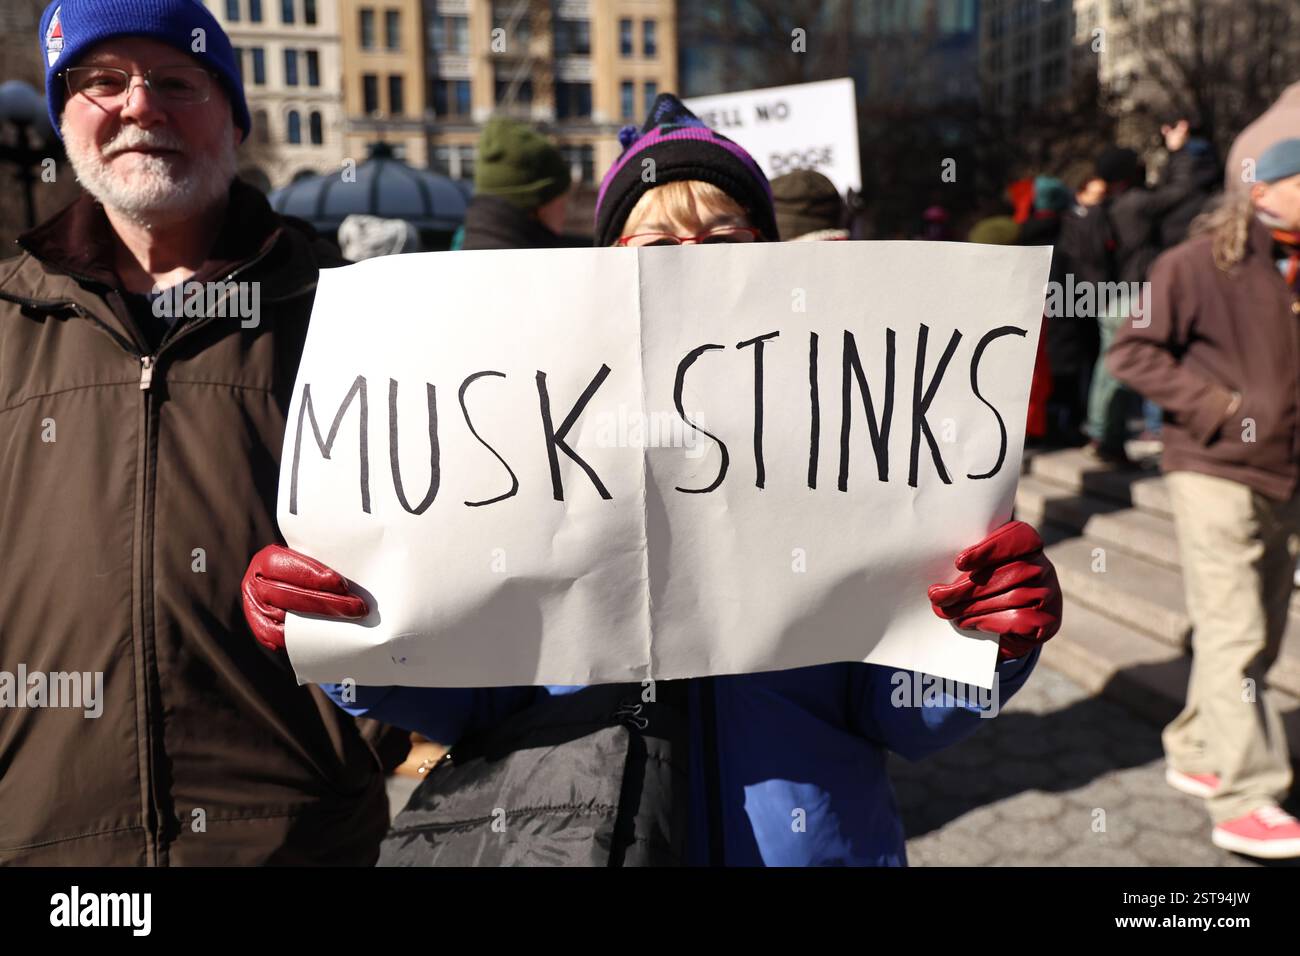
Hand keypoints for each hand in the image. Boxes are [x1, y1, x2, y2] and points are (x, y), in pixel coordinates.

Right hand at [241, 545, 368, 651]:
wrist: (288, 582)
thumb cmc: (306, 567)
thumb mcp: (311, 556)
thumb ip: (325, 559)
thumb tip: (358, 569)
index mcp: (266, 561)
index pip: (287, 565)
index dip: (313, 575)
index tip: (342, 585)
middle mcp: (255, 584)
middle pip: (289, 595)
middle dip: (326, 602)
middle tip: (358, 608)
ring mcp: (255, 608)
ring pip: (285, 618)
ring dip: (319, 623)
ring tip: (350, 623)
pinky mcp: (261, 628)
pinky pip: (276, 637)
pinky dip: (298, 639)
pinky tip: (323, 638)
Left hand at [927, 521, 1061, 660]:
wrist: (1018, 624)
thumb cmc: (992, 587)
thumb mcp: (983, 567)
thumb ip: (971, 561)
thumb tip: (940, 571)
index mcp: (1028, 545)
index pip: (1017, 537)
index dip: (990, 549)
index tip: (959, 562)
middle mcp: (1043, 566)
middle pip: (1007, 573)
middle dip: (966, 587)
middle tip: (937, 596)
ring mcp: (1048, 594)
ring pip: (1010, 598)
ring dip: (971, 607)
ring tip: (945, 610)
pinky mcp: (1048, 621)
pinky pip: (1018, 620)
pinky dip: (988, 622)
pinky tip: (966, 622)